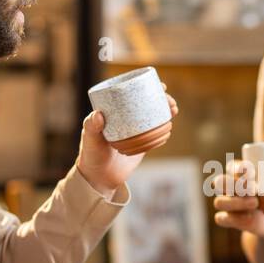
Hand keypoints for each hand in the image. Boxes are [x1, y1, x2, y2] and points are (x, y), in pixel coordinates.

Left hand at [76, 83, 178, 197]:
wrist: (99, 178)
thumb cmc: (91, 156)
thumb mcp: (90, 140)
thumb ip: (91, 127)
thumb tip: (98, 114)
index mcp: (113, 111)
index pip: (130, 93)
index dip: (145, 86)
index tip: (158, 84)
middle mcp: (124, 117)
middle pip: (145, 102)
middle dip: (160, 98)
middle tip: (169, 101)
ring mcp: (134, 129)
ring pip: (152, 115)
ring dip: (165, 110)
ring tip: (173, 110)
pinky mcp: (141, 142)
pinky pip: (154, 131)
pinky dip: (163, 126)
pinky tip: (170, 123)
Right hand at [209, 158, 263, 237]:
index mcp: (240, 173)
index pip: (233, 166)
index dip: (238, 167)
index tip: (251, 170)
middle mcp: (230, 188)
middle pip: (220, 182)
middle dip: (233, 184)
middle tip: (253, 188)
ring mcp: (228, 205)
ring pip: (220, 202)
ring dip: (234, 202)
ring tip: (255, 203)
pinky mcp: (231, 221)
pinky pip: (221, 219)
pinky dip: (231, 219)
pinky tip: (246, 218)